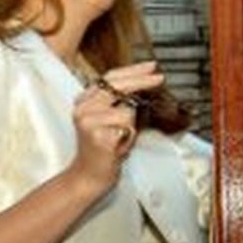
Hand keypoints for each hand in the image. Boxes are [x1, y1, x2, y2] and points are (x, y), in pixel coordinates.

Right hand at [69, 61, 164, 192]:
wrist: (89, 176)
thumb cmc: (104, 149)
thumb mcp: (111, 120)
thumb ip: (120, 101)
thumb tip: (145, 82)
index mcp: (84, 100)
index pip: (110, 77)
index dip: (133, 70)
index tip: (151, 66)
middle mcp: (82, 107)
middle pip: (118, 86)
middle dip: (142, 80)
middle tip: (160, 77)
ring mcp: (88, 121)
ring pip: (127, 110)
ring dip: (132, 126)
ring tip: (120, 139)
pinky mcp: (97, 135)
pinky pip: (127, 127)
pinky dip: (129, 137)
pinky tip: (118, 147)